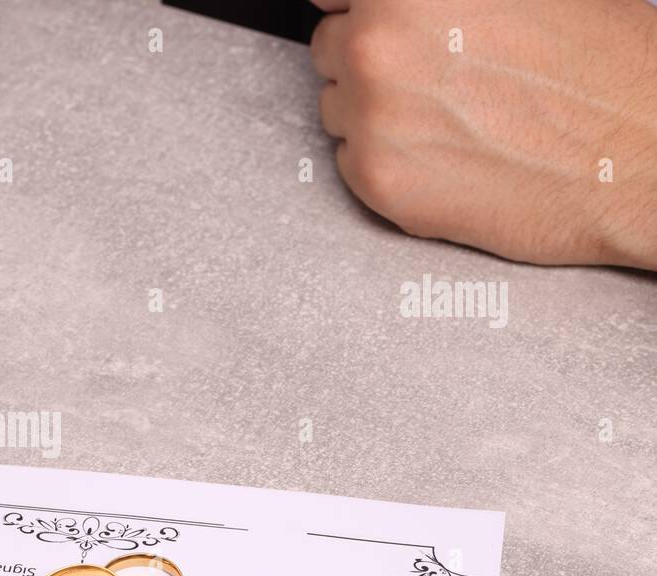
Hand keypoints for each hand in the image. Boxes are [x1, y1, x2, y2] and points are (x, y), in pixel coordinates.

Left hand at [311, 0, 656, 268]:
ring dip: (375, 109)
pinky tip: (447, 150)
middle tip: (440, 71)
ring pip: (335, 106)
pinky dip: (385, 158)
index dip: (357, 6)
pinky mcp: (375, 178)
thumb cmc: (596, 61)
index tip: (368, 16)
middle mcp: (377, 42)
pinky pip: (349, 160)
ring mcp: (371, 114)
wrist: (640, 151)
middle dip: (372, 57)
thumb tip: (388, 3)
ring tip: (454, 112)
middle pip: (330, 46)